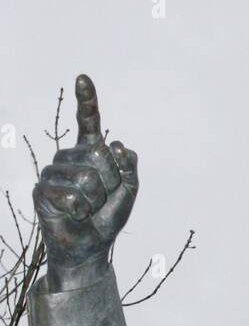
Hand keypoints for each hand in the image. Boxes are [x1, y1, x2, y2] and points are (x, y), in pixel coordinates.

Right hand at [33, 74, 137, 289]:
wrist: (90, 247)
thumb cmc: (107, 218)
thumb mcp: (129, 192)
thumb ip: (130, 168)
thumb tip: (118, 146)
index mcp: (89, 153)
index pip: (89, 123)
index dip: (87, 101)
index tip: (83, 78)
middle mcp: (69, 157)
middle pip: (99, 154)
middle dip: (111, 181)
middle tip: (102, 199)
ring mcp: (53, 172)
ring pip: (87, 177)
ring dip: (96, 200)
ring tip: (88, 209)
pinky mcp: (42, 191)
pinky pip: (71, 196)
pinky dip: (80, 210)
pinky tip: (75, 214)